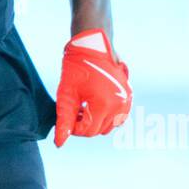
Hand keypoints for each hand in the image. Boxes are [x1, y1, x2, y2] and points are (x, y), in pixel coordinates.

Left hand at [54, 29, 130, 146]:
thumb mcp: (66, 94)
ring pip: (109, 126)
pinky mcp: (128, 97)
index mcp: (105, 105)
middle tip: (74, 110)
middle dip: (84, 124)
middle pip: (99, 130)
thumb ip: (64, 120)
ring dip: (95, 121)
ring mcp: (126, 101)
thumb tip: (59, 144)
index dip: (74, 127)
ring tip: (83, 106)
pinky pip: (118, 117)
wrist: (93, 44)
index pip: (88, 131)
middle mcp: (120, 105)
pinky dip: (106, 116)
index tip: (67, 116)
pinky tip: (94, 104)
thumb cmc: (77, 67)